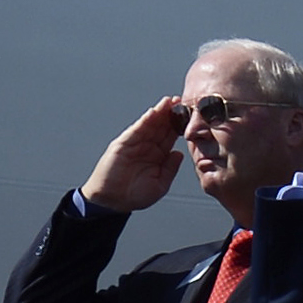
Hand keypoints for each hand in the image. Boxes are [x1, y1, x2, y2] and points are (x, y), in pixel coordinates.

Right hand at [81, 98, 190, 212]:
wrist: (111, 201)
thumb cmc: (134, 195)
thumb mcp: (160, 184)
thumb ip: (170, 168)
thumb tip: (180, 153)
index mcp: (158, 156)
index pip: (171, 137)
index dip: (181, 126)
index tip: (192, 116)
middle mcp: (148, 147)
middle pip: (163, 127)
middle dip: (172, 114)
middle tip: (183, 101)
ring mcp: (136, 143)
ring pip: (151, 124)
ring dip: (160, 112)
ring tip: (170, 101)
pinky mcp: (124, 143)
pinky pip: (137, 129)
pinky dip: (146, 120)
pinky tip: (155, 112)